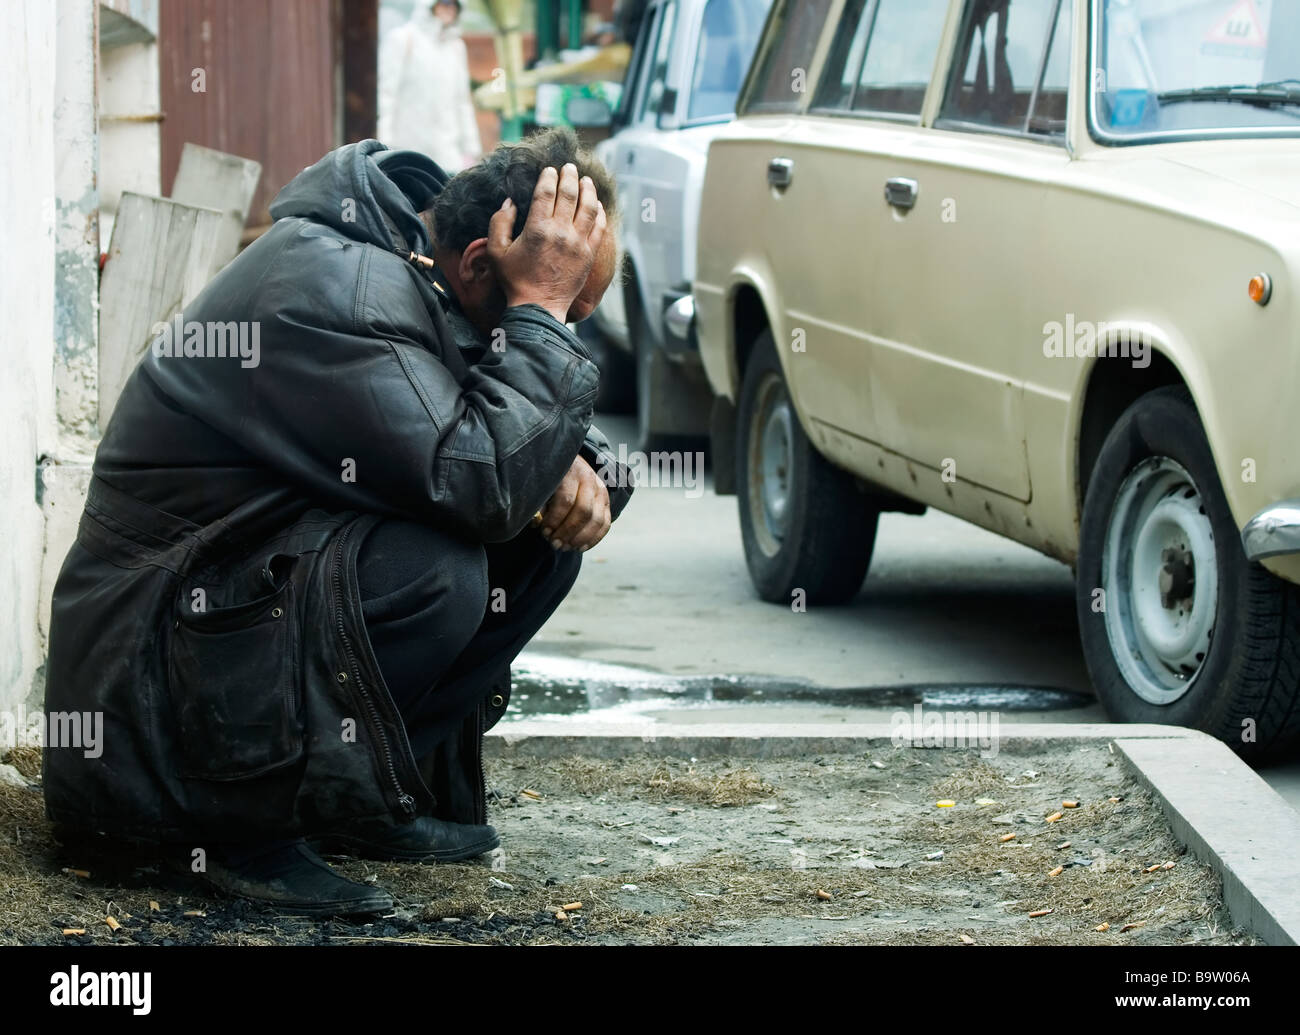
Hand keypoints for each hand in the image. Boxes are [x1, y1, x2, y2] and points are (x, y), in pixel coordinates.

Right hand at [487, 164, 606, 324]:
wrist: (538, 307)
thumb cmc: (515, 280)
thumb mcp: (496, 251)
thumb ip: (499, 222)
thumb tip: (510, 202)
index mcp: (537, 228)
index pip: (546, 192)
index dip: (549, 177)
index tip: (550, 169)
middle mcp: (560, 232)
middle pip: (569, 194)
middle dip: (569, 176)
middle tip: (569, 167)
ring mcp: (578, 243)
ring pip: (588, 207)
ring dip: (588, 190)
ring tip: (586, 180)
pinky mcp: (588, 255)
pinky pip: (599, 228)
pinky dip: (599, 213)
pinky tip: (597, 205)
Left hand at [538, 455, 610, 551]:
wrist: (570, 464)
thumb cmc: (551, 478)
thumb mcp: (542, 484)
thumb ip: (539, 502)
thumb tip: (537, 523)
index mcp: (570, 472)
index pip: (566, 500)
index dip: (555, 520)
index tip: (544, 532)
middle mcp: (589, 479)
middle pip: (583, 511)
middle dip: (568, 532)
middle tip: (554, 544)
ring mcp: (601, 491)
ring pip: (597, 520)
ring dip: (580, 538)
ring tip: (565, 547)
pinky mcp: (606, 502)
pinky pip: (605, 524)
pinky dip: (593, 539)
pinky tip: (580, 548)